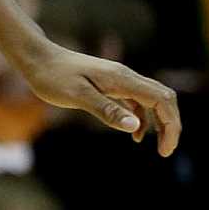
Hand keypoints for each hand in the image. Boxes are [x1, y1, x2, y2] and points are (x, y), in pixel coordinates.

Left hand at [20, 44, 180, 154]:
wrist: (37, 58)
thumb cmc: (52, 77)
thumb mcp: (77, 96)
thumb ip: (106, 110)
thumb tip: (134, 126)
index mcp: (122, 79)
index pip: (161, 100)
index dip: (171, 125)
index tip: (166, 150)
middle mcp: (126, 77)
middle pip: (163, 99)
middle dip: (170, 125)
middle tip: (166, 152)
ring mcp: (119, 80)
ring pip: (152, 100)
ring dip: (159, 122)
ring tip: (157, 146)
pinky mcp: (110, 84)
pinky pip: (136, 101)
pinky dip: (141, 118)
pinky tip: (135, 134)